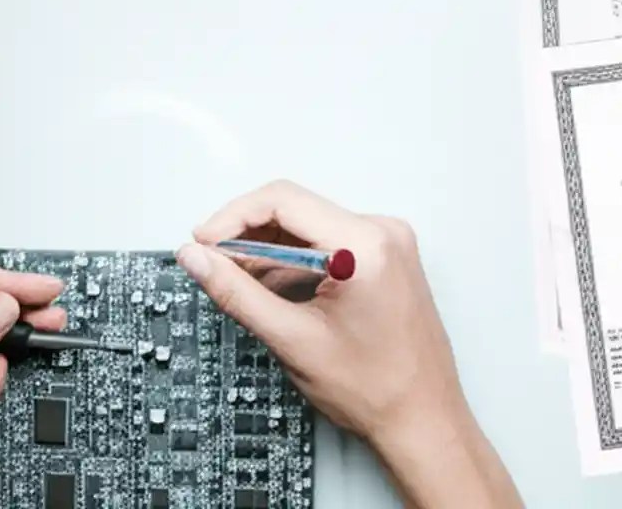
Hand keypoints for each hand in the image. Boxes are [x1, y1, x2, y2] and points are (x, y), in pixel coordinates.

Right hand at [177, 181, 521, 508]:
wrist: (424, 419)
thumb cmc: (377, 389)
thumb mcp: (292, 339)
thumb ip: (236, 292)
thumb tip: (197, 259)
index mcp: (365, 245)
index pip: (283, 200)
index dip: (232, 218)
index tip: (204, 243)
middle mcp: (383, 233)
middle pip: (296, 210)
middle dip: (248, 236)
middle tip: (214, 266)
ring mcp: (389, 244)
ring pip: (310, 227)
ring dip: (271, 251)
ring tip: (242, 286)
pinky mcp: (387, 259)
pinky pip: (330, 243)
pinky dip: (297, 263)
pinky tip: (275, 292)